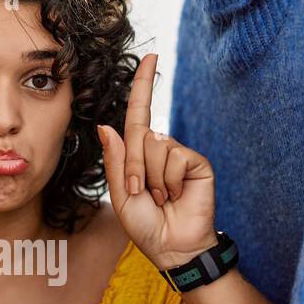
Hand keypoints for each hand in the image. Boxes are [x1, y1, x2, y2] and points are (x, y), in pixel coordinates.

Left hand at [97, 52, 217, 270]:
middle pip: (139, 136)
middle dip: (134, 168)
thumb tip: (106, 126)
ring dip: (152, 178)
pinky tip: (176, 196)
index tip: (150, 56)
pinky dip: (169, 180)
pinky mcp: (197, 162)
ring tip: (162, 198)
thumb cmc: (146, 224)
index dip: (144, 84)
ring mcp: (180, 154)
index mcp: (140, 153)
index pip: (139, 113)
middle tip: (141, 194)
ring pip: (156, 146)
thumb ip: (115, 160)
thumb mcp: (121, 194)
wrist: (172, 247)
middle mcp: (161, 148)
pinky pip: (175, 156)